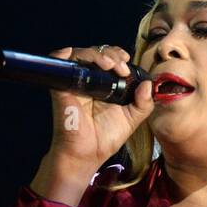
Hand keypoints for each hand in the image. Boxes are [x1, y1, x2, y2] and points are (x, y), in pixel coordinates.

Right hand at [43, 44, 154, 169]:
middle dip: (112, 54)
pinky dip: (65, 54)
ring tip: (110, 66)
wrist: (88, 154)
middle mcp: (89, 80)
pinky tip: (81, 58)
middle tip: (122, 67)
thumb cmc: (105, 138)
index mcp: (105, 84)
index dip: (118, 55)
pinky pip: (58, 61)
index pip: (109, 59)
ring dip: (97, 54)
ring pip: (81, 54)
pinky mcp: (61, 86)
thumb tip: (148, 84)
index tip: (127, 62)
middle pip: (97, 52)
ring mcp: (74, 81)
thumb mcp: (131, 119)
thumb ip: (143, 104)